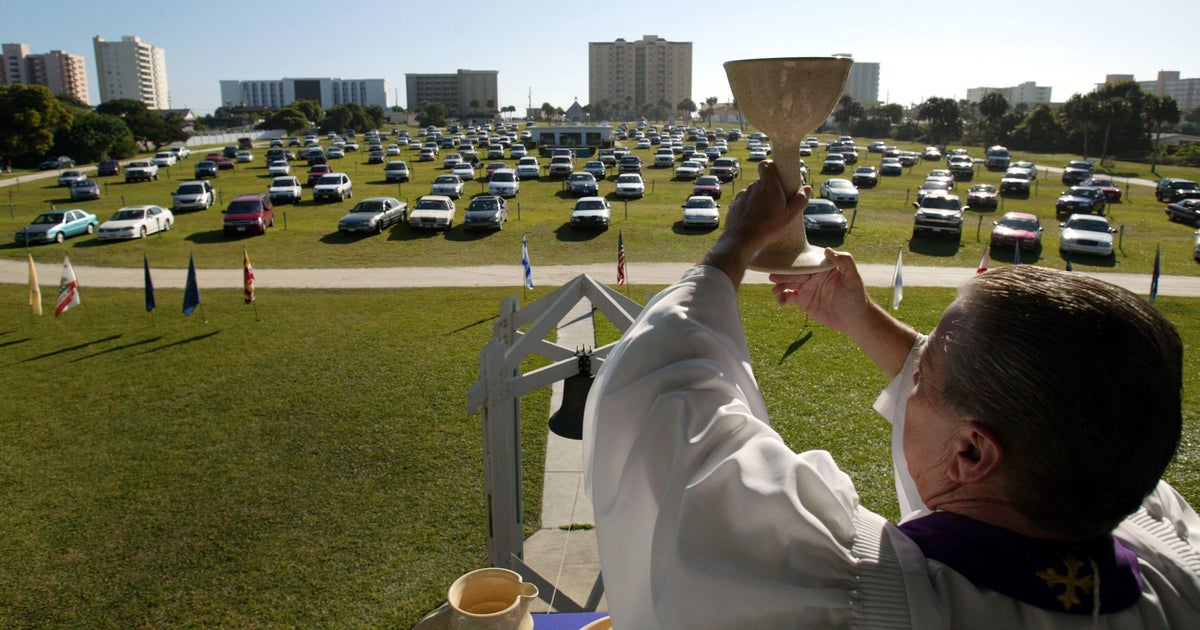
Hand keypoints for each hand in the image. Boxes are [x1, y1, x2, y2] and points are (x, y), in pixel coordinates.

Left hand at [703, 160, 809, 286]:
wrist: (740, 241)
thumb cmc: (767, 228)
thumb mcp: (790, 216)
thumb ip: (800, 200)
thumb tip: (807, 188)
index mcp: (768, 185)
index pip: (766, 164)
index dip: (772, 167)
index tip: (779, 175)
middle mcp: (753, 187)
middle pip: (762, 181)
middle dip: (769, 188)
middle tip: (777, 203)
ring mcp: (742, 196)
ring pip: (753, 192)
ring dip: (759, 199)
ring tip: (765, 215)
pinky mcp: (734, 206)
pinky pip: (744, 202)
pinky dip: (749, 208)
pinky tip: (754, 220)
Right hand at [770, 248, 870, 334]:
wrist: (855, 319)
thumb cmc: (857, 297)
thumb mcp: (853, 278)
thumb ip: (844, 262)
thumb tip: (827, 249)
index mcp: (822, 267)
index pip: (805, 262)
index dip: (794, 262)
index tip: (783, 262)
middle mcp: (813, 276)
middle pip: (794, 272)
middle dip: (782, 274)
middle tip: (773, 277)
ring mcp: (807, 287)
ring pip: (788, 283)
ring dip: (779, 286)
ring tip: (776, 292)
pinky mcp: (804, 300)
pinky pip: (788, 296)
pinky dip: (782, 297)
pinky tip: (782, 302)